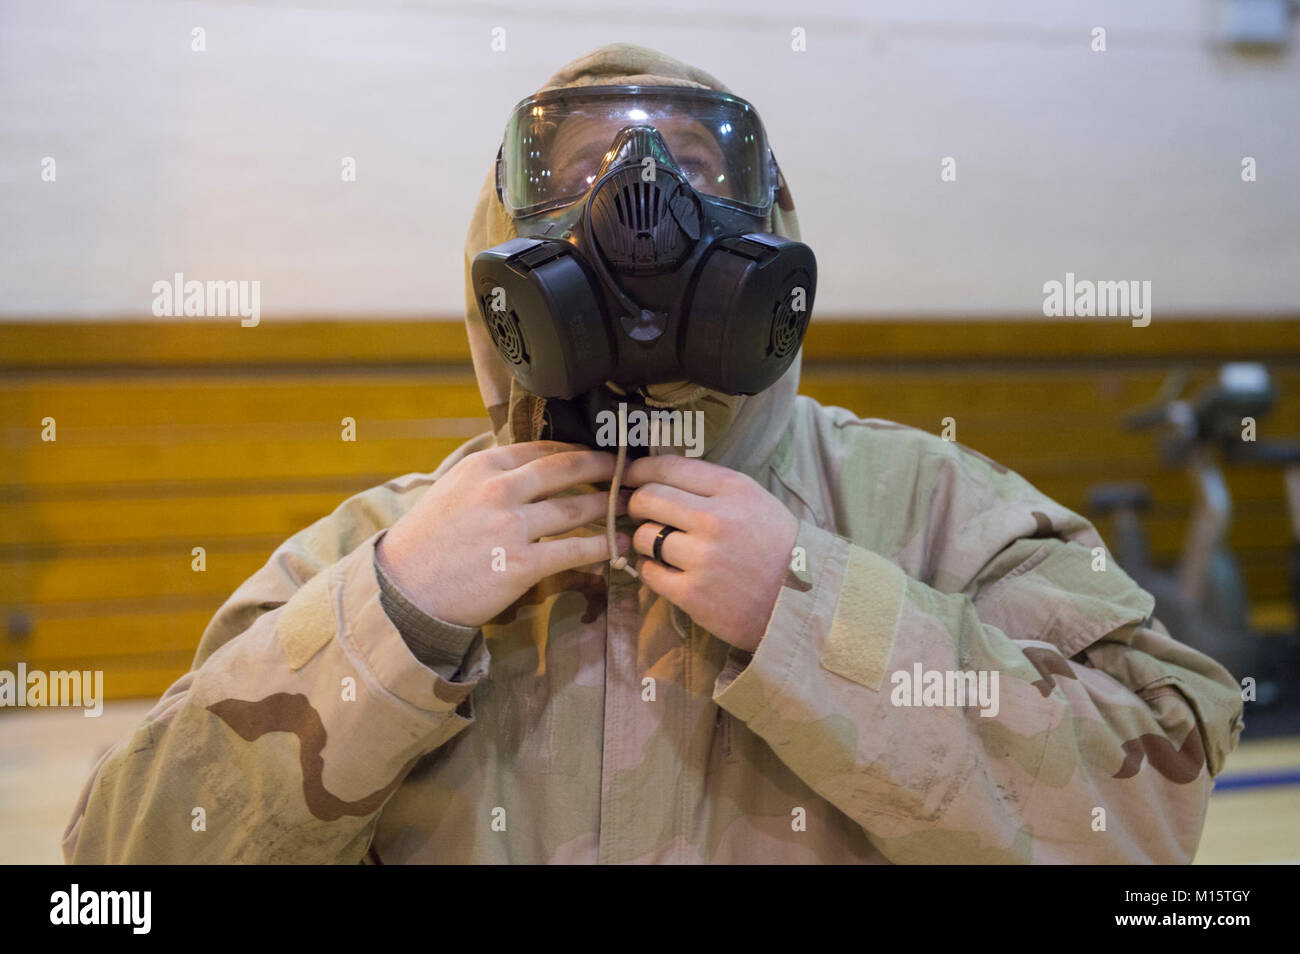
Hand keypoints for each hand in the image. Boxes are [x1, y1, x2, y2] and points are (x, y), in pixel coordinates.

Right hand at [376, 441, 629, 627]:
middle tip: (630, 470)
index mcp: (484, 467)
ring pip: (577, 508)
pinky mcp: (522, 564)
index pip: (544, 448)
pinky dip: (602, 546)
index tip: (601, 452)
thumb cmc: (428, 541)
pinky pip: (575, 550)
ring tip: (632, 505)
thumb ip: (491, 475)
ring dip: (610, 506)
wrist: (406, 590)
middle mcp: (500, 490)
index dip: (579, 449)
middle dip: (605, 468)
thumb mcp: (453, 489)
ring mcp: (512, 527)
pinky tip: (618, 544)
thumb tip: (531, 465)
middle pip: (568, 469)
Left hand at [623, 455, 797, 651]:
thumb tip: (660, 474)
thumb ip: (712, 486)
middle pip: (648, 499)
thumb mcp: (754, 500)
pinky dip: (652, 569)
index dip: (642, 470)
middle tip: (642, 512)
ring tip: (662, 546)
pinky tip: (667, 570)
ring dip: (647, 539)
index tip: (632, 475)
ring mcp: (702, 558)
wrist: (801, 600)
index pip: (670, 467)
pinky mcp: (693, 593)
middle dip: (638, 504)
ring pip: (645, 536)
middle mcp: (715, 519)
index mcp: (732, 490)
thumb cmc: (776, 546)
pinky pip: (649, 572)